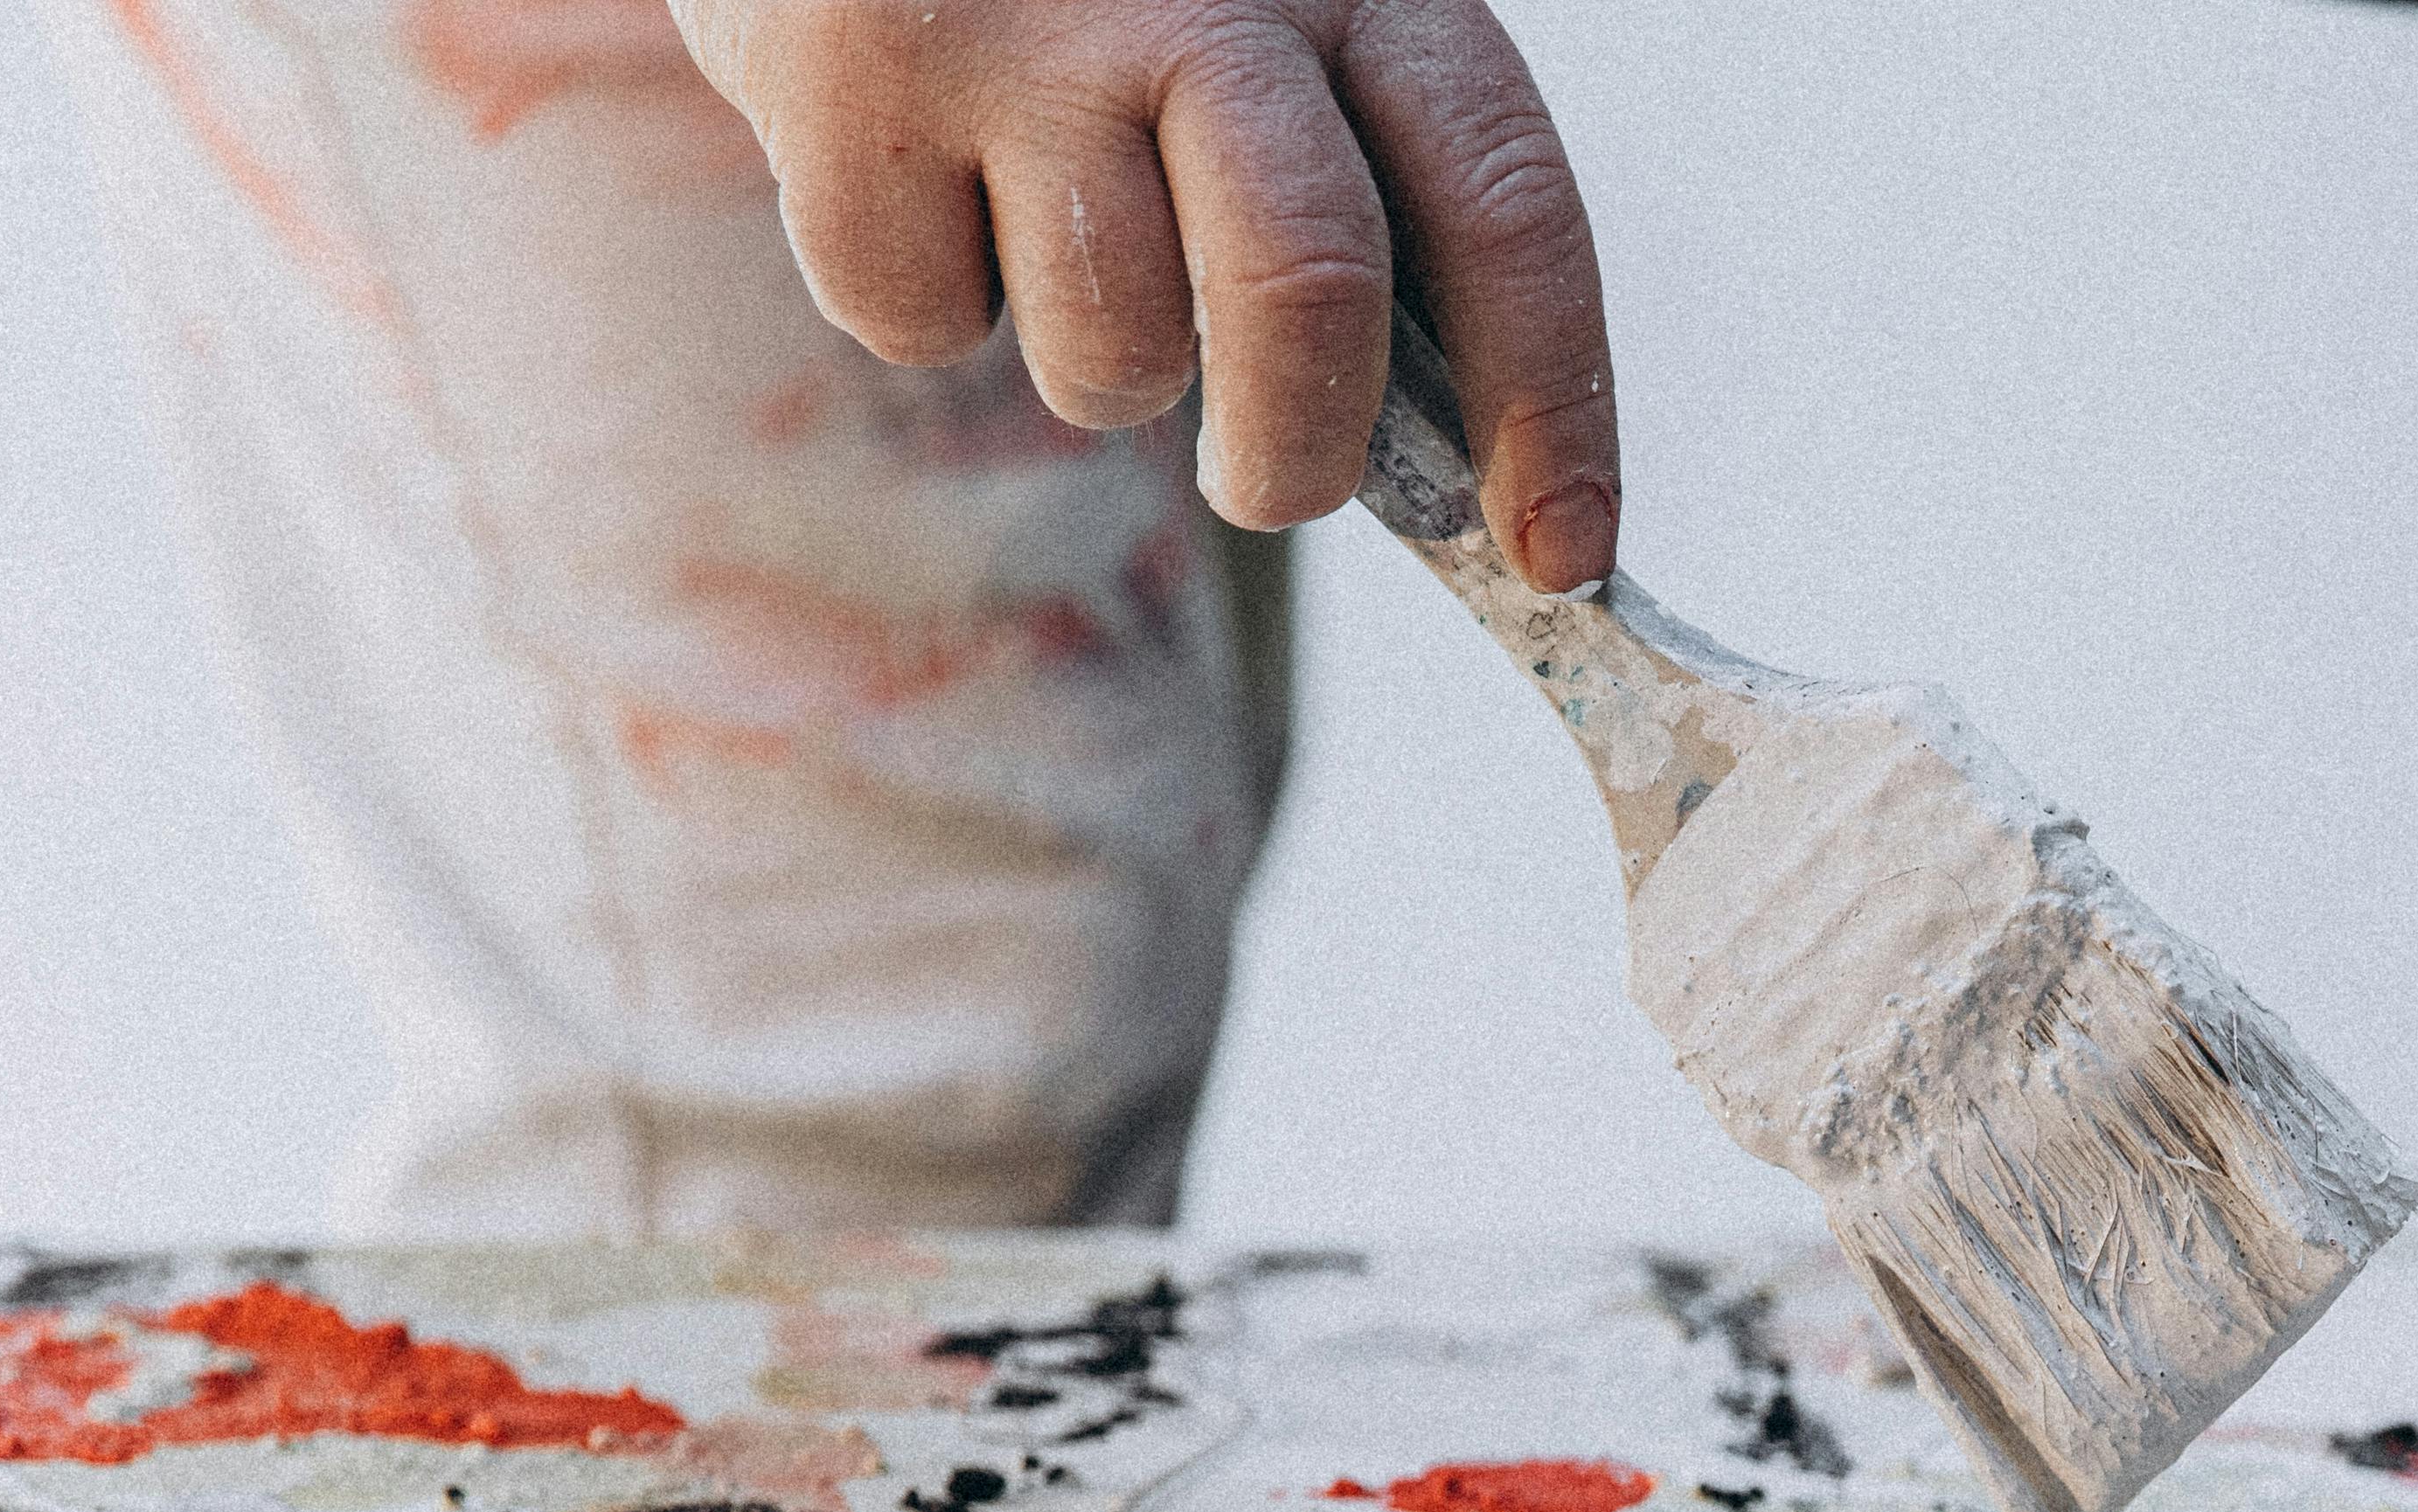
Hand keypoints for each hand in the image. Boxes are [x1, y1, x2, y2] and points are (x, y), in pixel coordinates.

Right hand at [668, 0, 1619, 591]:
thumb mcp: (1267, 36)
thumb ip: (1358, 202)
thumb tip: (1452, 476)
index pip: (1501, 194)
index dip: (1551, 398)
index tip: (1565, 555)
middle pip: (1308, 287)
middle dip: (1302, 452)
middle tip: (1273, 487)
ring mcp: (1021, 37)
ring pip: (1112, 350)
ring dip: (1098, 366)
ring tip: (1053, 236)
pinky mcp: (852, 89)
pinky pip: (921, 320)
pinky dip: (924, 297)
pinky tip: (922, 174)